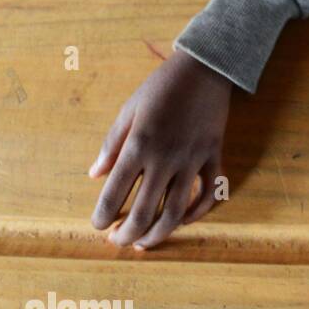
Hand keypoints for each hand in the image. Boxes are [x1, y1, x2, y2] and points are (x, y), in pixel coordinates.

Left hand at [90, 51, 231, 248]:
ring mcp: (193, 158)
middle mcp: (165, 157)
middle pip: (145, 212)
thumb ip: (111, 145)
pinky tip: (184, 219)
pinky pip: (209, 193)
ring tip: (145, 242)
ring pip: (177, 211)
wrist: (204, 66)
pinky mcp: (214, 155)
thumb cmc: (161, 86)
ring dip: (159, 234)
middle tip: (118, 241)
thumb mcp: (128, 110)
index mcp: (139, 145)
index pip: (113, 194)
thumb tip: (95, 175)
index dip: (102, 217)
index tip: (99, 225)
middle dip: (127, 235)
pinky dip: (198, 212)